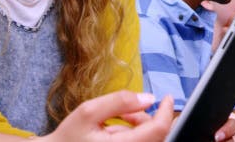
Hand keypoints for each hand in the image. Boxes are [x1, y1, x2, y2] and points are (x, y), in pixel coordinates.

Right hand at [41, 91, 172, 141]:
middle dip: (148, 118)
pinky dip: (133, 135)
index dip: (167, 111)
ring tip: (115, 121)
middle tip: (127, 110)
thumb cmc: (67, 138)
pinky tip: (115, 131)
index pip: (159, 130)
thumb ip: (120, 101)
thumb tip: (149, 98)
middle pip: (157, 136)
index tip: (167, 98)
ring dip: (139, 127)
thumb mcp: (88, 112)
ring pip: (148, 140)